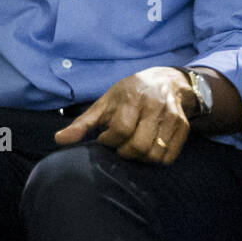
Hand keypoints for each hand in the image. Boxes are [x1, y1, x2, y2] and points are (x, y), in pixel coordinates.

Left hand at [55, 67, 189, 164]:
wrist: (167, 81)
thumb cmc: (130, 93)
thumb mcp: (105, 103)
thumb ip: (82, 123)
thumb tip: (59, 140)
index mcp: (132, 97)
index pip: (120, 130)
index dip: (109, 140)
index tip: (106, 138)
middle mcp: (155, 105)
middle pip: (138, 146)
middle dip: (124, 152)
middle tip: (121, 145)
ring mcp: (171, 116)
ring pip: (154, 154)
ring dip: (140, 158)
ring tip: (134, 146)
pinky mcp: (183, 126)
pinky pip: (168, 156)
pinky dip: (156, 159)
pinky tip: (148, 149)